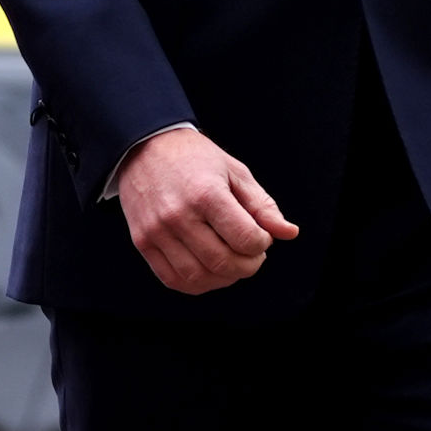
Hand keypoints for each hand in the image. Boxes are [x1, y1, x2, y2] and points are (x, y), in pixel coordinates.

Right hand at [117, 126, 298, 295]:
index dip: (262, 244)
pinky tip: (209, 270)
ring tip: (232, 262)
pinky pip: (173, 279)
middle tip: (252, 254)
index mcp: (206, 193)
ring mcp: (157, 231)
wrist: (144, 147)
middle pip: (224, 262)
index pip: (246, 239)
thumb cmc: (195, 159)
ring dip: (224, 278)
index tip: (261, 236)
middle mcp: (179, 215)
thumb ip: (262, 206)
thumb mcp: (235, 172)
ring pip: (199, 277)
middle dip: (248, 265)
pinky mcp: (142, 241)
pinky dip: (197, 283)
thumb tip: (288, 233)